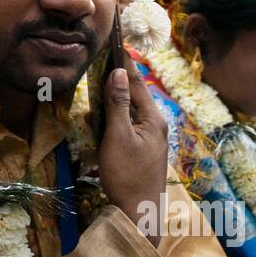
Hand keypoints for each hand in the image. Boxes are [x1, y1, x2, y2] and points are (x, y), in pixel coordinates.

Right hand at [98, 64, 167, 244]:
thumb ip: (117, 104)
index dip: (123, 63)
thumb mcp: (118, 136)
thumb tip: (118, 72)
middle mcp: (156, 124)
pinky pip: (127, 125)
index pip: (135, 82)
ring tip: (99, 83)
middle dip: (117, 78)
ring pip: (130, 111)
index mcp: (153, 117)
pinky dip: (114, 117)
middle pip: (134, 94)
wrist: (138, 213)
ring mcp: (150, 139)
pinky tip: (101, 118)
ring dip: (114, 99)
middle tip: (102, 59)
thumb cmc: (127, 175)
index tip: (114, 43)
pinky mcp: (142, 150)